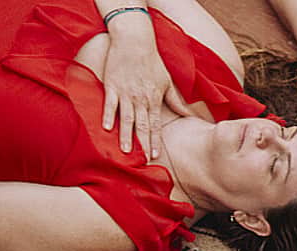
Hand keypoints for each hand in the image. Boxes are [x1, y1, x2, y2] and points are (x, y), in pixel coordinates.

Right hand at [102, 12, 192, 157]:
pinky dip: (108, 116)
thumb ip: (177, 101)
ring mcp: (125, 93)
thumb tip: (190, 116)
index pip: (155, 125)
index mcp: (154, 99)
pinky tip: (106, 128)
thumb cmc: (153, 62)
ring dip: (126, 135)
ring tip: (125, 152)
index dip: (155, 141)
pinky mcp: (112, 86)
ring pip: (126, 118)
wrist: (135, 41)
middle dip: (143, 144)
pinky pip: (109, 104)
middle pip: (142, 126)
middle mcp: (140, 99)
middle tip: (142, 161)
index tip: (155, 156)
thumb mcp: (168, 82)